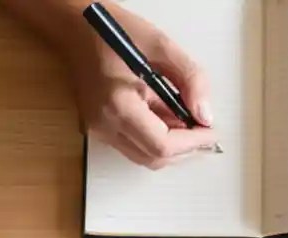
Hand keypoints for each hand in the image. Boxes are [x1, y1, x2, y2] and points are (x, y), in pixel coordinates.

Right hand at [64, 4, 218, 168]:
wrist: (76, 28)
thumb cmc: (114, 31)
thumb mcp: (162, 46)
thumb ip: (191, 80)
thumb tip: (204, 115)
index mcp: (119, 105)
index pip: (161, 145)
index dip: (192, 143)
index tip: (210, 132)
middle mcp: (105, 125)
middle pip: (153, 158)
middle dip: (184, 149)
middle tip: (204, 130)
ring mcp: (99, 130)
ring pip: (143, 156)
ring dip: (170, 145)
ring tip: (187, 120)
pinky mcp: (99, 128)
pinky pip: (133, 144)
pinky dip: (155, 137)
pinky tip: (166, 116)